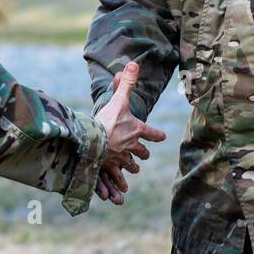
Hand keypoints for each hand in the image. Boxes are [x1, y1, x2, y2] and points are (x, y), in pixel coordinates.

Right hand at [91, 61, 165, 204]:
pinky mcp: (108, 168)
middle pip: (142, 152)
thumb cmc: (107, 120)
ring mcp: (120, 158)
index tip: (161, 136)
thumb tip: (134, 63)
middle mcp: (131, 146)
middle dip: (143, 153)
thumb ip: (126, 82)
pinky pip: (115, 178)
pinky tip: (118, 190)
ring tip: (132, 169)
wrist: (92, 141)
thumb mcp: (119, 99)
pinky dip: (117, 185)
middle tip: (143, 154)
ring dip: (131, 167)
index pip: (152, 133)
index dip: (157, 134)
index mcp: (136, 130)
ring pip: (131, 166)